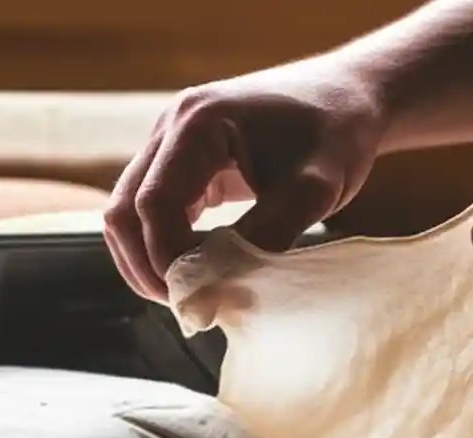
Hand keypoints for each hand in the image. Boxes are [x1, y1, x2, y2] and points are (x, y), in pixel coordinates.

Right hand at [103, 56, 386, 300]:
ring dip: (147, 259)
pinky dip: (163, 244)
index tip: (200, 295)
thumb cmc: (336, 134)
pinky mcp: (181, 160)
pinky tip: (196, 270)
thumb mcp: (312, 191)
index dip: (167, 258)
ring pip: (127, 213)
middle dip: (147, 266)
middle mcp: (171, 127)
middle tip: (188, 306)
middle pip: (124, 210)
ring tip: (189, 294)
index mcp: (197, 123)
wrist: (348, 97)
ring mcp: (171, 142)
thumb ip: (264, 238)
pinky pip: (150, 209)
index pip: (153, 204)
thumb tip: (217, 291)